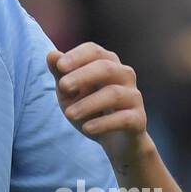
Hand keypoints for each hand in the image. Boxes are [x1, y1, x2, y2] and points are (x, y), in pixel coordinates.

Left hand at [47, 42, 149, 172]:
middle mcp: (124, 75)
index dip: (77, 56)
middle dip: (82, 76)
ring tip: (69, 114)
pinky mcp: (139, 119)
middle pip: (106, 68)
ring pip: (114, 93)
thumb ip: (60, 74)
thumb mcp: (69, 93)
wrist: (113, 140)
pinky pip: (124, 118)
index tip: (60, 66)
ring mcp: (134, 96)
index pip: (94, 51)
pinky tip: (87, 128)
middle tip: (63, 87)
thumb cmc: (88, 109)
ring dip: (88, 104)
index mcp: (106, 63)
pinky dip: (104, 123)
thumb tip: (51, 55)